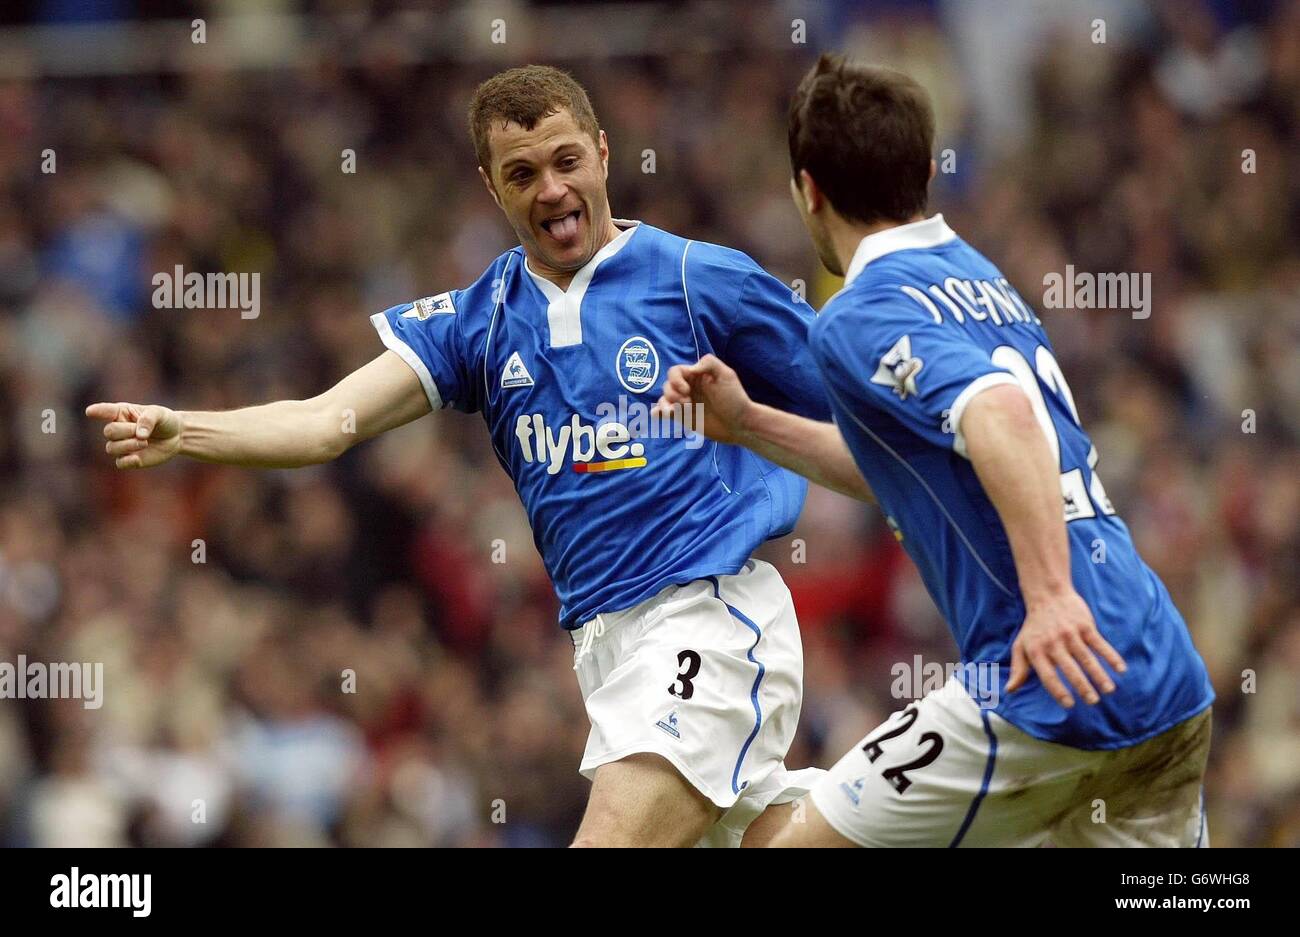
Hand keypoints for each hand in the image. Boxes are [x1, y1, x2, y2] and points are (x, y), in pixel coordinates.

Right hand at [85, 402, 182, 468]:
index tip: (90, 411)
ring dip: (127, 445)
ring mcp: (122, 445)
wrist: (176, 436)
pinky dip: (126, 461)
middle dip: (125, 431)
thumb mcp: (159, 414)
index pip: (106, 411)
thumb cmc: (164, 420)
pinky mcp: (130, 459)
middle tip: (141, 432)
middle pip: (109, 431)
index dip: (98, 411)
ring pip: (112, 448)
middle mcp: (118, 428)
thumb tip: (139, 435)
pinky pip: (120, 463)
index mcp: (121, 413)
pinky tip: (136, 459)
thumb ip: (148, 420)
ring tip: (144, 442)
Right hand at [654, 354, 752, 445]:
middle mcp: (688, 388)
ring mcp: (685, 403)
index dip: (676, 380)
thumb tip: (691, 368)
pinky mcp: (683, 417)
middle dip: (673, 394)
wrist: (739, 424)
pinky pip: (664, 412)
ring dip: (665, 404)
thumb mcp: (726, 375)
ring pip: (664, 399)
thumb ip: (709, 363)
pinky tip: (659, 414)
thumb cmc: (735, 399)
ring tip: (675, 412)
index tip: (687, 390)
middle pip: (667, 385)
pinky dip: (657, 412)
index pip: (675, 372)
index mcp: (696, 376)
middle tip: (689, 404)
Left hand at [1005, 590, 1126, 707]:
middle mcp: (1054, 643)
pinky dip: (1111, 657)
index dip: (1058, 691)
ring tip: (1108, 690)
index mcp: (1037, 651)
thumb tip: (1010, 690)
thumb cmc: (1034, 626)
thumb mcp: (1021, 646)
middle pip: (1070, 669)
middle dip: (1082, 687)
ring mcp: (1070, 634)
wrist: (1047, 595)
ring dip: (1099, 675)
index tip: (1069, 704)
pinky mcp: (1085, 626)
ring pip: (1087, 658)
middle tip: (1092, 702)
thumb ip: (1018, 669)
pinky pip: (1100, 644)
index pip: (1048, 675)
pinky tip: (1121, 669)